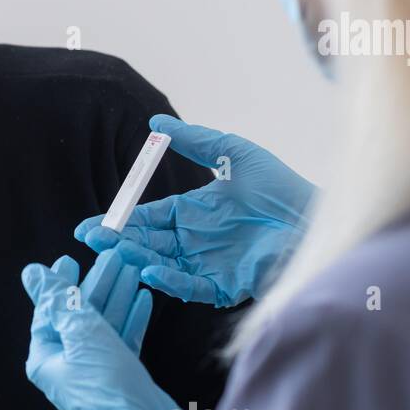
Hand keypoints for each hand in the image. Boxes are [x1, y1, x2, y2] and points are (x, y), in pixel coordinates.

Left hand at [21, 249, 197, 409]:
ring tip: (130, 269)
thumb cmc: (107, 384)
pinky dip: (131, 319)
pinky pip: (122, 342)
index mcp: (46, 359)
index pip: (48, 312)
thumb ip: (58, 300)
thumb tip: (32, 274)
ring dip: (117, 297)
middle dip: (96, 285)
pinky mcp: (121, 379)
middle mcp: (67, 367)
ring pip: (103, 326)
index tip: (70, 259)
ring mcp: (94, 373)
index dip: (59, 284)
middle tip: (111, 258)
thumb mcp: (80, 333)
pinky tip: (142, 298)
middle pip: (78, 316)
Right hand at [76, 114, 315, 306]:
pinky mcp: (225, 286)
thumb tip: (155, 123)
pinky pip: (190, 285)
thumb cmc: (281, 188)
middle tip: (90, 238)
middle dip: (116, 241)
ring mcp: (208, 265)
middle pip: (147, 243)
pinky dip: (169, 279)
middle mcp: (194, 241)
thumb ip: (194, 141)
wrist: (319, 219)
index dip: (120, 220)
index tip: (91, 224)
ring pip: (161, 264)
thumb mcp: (234, 154)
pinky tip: (150, 270)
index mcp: (192, 214)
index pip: (147, 219)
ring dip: (136, 258)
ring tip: (114, 249)